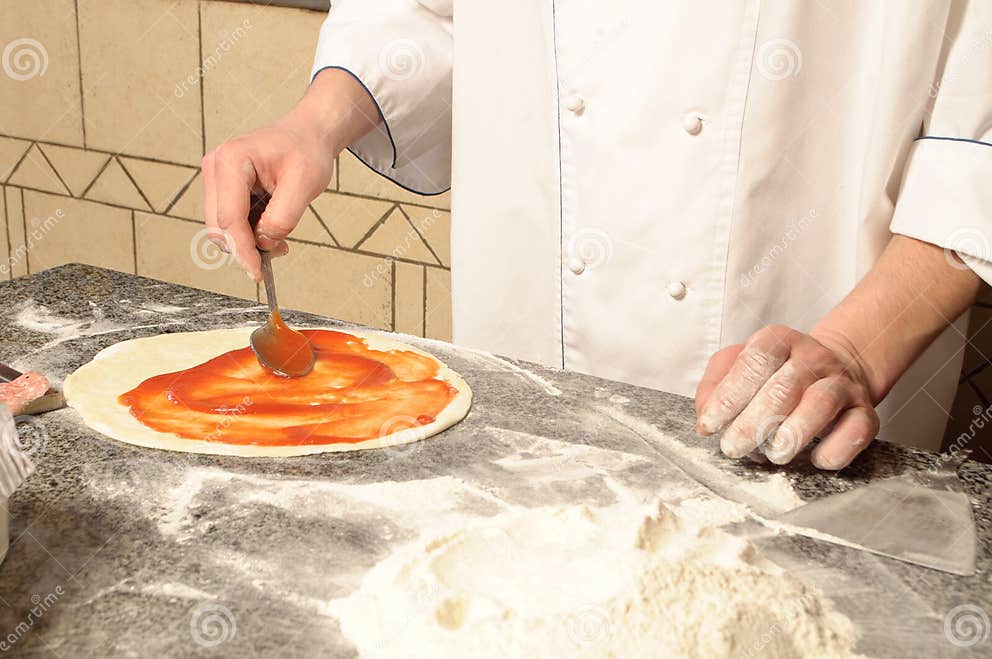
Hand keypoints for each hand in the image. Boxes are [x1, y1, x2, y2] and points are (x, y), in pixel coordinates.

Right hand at [201, 68, 379, 280]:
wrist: (307, 133)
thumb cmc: (306, 151)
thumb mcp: (304, 184)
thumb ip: (283, 217)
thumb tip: (264, 243)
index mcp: (230, 160)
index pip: (229, 218)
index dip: (243, 250)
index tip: (258, 274)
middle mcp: (215, 167)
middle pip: (220, 226)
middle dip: (246, 247)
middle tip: (281, 250)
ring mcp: (215, 177)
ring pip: (222, 227)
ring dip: (248, 241)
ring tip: (280, 238)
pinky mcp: (222, 188)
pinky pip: (229, 221)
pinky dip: (248, 232)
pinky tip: (271, 229)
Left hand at [695, 325, 878, 469]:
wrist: (839, 367)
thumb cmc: (778, 372)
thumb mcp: (739, 364)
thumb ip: (715, 383)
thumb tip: (706, 417)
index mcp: (778, 341)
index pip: (753, 363)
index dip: (728, 396)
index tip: (710, 424)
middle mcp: (812, 358)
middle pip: (783, 389)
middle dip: (751, 425)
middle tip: (733, 448)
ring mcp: (841, 384)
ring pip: (820, 405)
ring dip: (791, 436)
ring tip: (773, 454)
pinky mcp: (864, 411)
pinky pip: (856, 430)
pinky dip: (834, 450)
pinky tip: (815, 458)